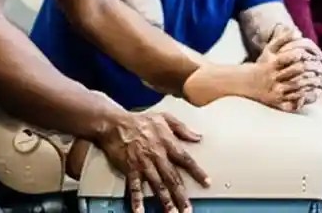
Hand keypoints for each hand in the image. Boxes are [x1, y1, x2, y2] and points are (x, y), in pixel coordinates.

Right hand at [94, 110, 208, 212]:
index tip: (207, 183)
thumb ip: (182, 128)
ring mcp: (144, 165)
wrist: (115, 124)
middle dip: (181, 196)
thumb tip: (198, 137)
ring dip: (165, 201)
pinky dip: (137, 200)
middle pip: (173, 179)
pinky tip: (140, 211)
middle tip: (188, 210)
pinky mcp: (130, 169)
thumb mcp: (165, 118)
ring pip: (158, 186)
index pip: (186, 160)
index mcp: (168, 144)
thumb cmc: (140, 120)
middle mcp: (158, 156)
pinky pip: (135, 187)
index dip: (197, 172)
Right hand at [251, 26, 321, 110]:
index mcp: (271, 63)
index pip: (291, 57)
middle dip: (312, 68)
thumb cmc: (262, 64)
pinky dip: (308, 94)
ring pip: (298, 85)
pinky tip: (315, 90)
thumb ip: (282, 39)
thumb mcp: (269, 50)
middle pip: (297, 71)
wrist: (245, 84)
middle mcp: (273, 77)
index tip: (314, 56)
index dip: (304, 55)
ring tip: (321, 78)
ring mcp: (275, 90)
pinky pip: (295, 99)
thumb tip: (297, 31)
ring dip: (313, 81)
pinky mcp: (278, 102)